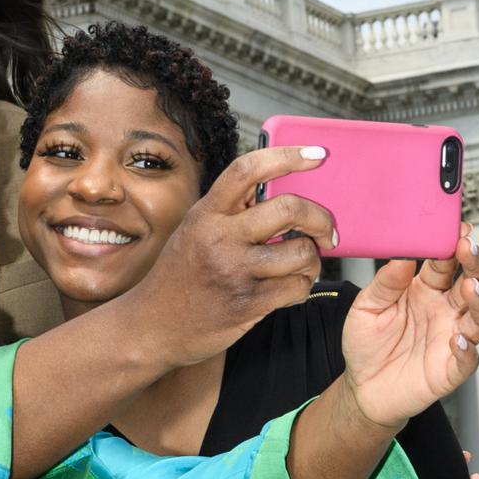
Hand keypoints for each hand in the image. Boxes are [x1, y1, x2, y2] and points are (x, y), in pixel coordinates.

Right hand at [125, 145, 334, 367]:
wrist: (153, 323)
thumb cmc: (178, 276)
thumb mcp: (194, 232)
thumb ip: (229, 211)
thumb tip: (277, 190)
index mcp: (206, 213)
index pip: (247, 170)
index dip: (287, 156)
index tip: (318, 155)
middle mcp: (219, 237)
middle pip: (288, 208)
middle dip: (320, 218)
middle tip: (325, 230)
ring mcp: (234, 271)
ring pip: (302, 252)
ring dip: (313, 260)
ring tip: (303, 265)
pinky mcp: (248, 303)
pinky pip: (298, 287)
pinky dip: (303, 286)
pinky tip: (290, 287)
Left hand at [341, 223, 478, 431]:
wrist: (363, 386)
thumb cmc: (367, 342)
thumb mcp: (367, 306)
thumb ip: (385, 282)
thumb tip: (402, 255)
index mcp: (425, 290)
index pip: (447, 263)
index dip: (453, 245)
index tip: (456, 228)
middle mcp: (446, 310)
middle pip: (474, 283)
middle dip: (476, 265)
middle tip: (468, 248)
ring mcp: (452, 337)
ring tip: (470, 287)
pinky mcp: (451, 369)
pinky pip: (468, 359)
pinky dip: (467, 350)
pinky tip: (457, 340)